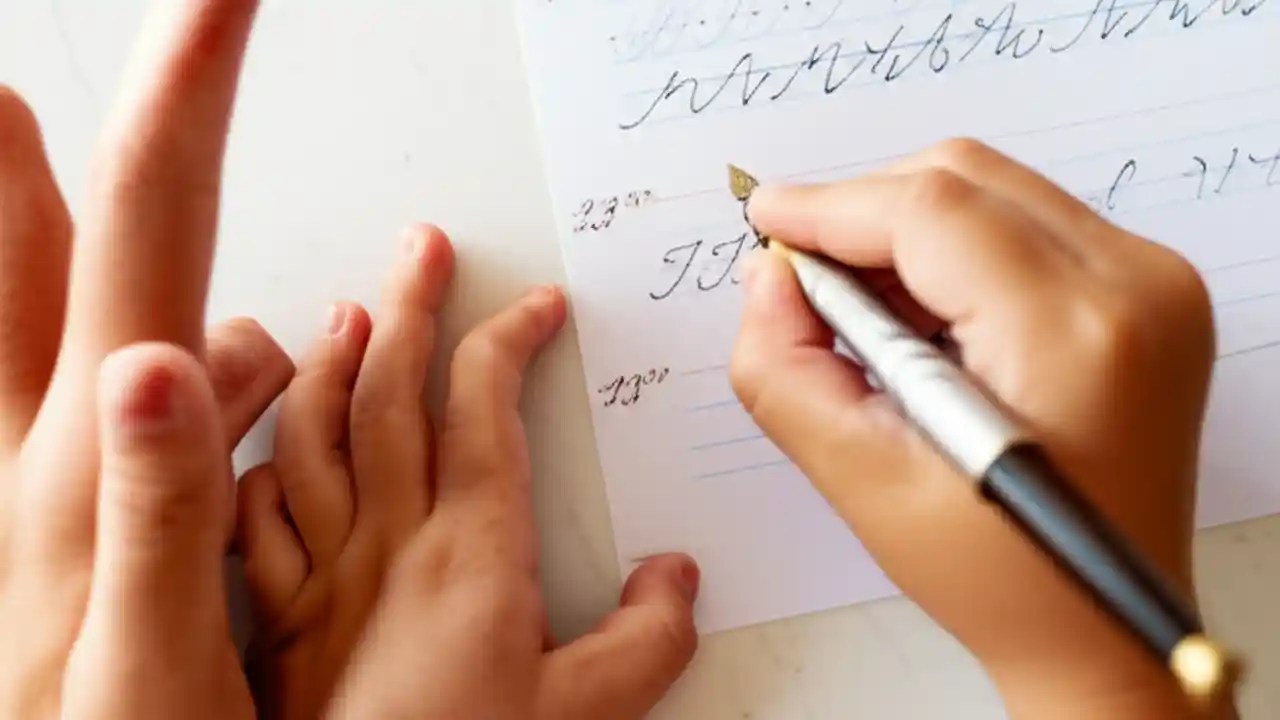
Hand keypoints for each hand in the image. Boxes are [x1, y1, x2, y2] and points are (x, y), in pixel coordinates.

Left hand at [0, 2, 287, 717]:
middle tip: (4, 75)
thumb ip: (150, 512)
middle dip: (35, 140)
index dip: (185, 100)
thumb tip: (161, 358)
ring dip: (95, 251)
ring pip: (84, 322)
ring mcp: (54, 480)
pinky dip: (187, 372)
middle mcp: (54, 446)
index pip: (148, 232)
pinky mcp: (72, 519)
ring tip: (58, 168)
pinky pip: (132, 408)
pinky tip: (215, 379)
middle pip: (40, 246)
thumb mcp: (140, 665)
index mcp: (91, 455)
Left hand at [237, 226, 699, 719]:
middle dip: (408, 303)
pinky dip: (257, 460)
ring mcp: (321, 571)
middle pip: (389, 390)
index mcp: (472, 549)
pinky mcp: (277, 613)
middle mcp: (389, 539)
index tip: (534, 304)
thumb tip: (678, 579)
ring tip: (349, 309)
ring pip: (313, 433)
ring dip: (329, 360)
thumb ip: (643, 646)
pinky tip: (266, 437)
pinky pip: (254, 513)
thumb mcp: (580, 719)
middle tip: (422, 245)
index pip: (483, 405)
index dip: (506, 337)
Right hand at [731, 140, 1215, 718]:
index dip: (830, 207)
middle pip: (963, 178)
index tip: (767, 223)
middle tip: (805, 278)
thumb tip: (767, 277)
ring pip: (992, 190)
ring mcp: (1155, 283)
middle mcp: (1135, 287)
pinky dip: (953, 249)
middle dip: (864, 211)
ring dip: (906, 229)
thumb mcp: (864, 482)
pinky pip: (1025, 221)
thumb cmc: (1001, 579)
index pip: (929, 212)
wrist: (1101, 628)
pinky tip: (923, 319)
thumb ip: (787, 371)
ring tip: (867, 315)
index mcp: (1072, 335)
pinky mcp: (1150, 290)